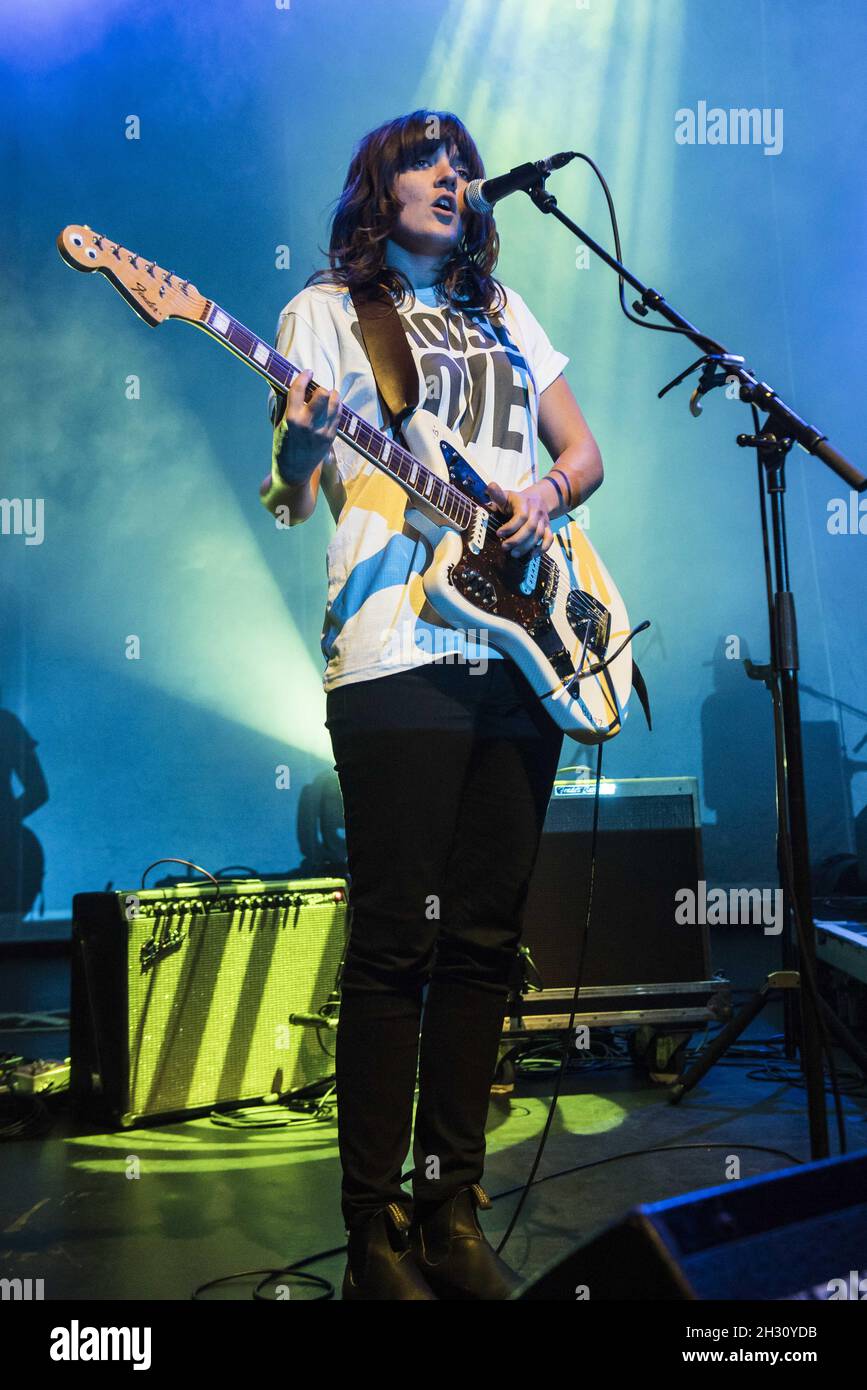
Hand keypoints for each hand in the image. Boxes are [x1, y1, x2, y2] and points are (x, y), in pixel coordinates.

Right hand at [273, 369, 340, 484]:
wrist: (294, 472)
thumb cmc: (282, 447)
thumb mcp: (279, 425)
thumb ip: (285, 405)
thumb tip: (287, 385)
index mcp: (291, 419)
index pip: (298, 390)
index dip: (304, 377)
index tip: (308, 372)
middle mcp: (308, 424)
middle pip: (322, 394)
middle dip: (320, 388)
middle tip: (317, 390)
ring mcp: (322, 431)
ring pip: (335, 403)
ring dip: (332, 396)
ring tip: (327, 396)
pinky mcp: (331, 437)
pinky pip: (339, 415)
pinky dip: (336, 407)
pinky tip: (331, 406)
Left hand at [486, 480, 553, 556]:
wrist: (538, 499)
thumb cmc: (516, 501)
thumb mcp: (507, 495)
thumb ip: (498, 494)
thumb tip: (489, 486)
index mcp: (524, 503)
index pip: (520, 516)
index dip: (510, 526)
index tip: (498, 533)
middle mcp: (536, 511)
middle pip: (530, 527)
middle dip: (517, 539)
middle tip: (505, 547)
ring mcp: (544, 520)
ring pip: (539, 534)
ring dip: (527, 546)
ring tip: (514, 554)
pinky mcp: (548, 528)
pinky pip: (549, 539)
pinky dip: (542, 548)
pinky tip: (532, 556)